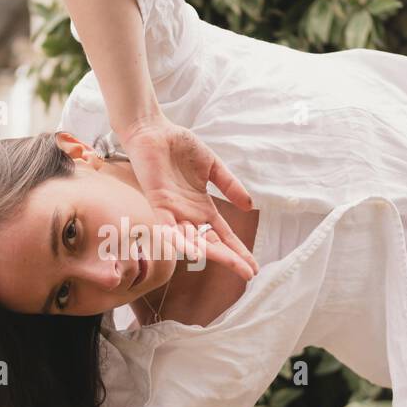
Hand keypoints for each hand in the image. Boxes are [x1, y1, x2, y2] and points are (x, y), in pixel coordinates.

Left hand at [119, 113, 259, 281]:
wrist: (153, 131)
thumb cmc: (179, 147)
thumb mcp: (212, 166)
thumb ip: (229, 185)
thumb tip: (249, 206)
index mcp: (201, 207)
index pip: (223, 235)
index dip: (238, 250)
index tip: (253, 267)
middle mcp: (187, 215)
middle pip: (211, 243)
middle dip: (230, 258)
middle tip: (249, 274)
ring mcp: (173, 211)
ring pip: (192, 240)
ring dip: (211, 253)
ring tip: (230, 264)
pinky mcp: (158, 203)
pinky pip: (168, 227)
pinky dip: (180, 240)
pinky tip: (193, 252)